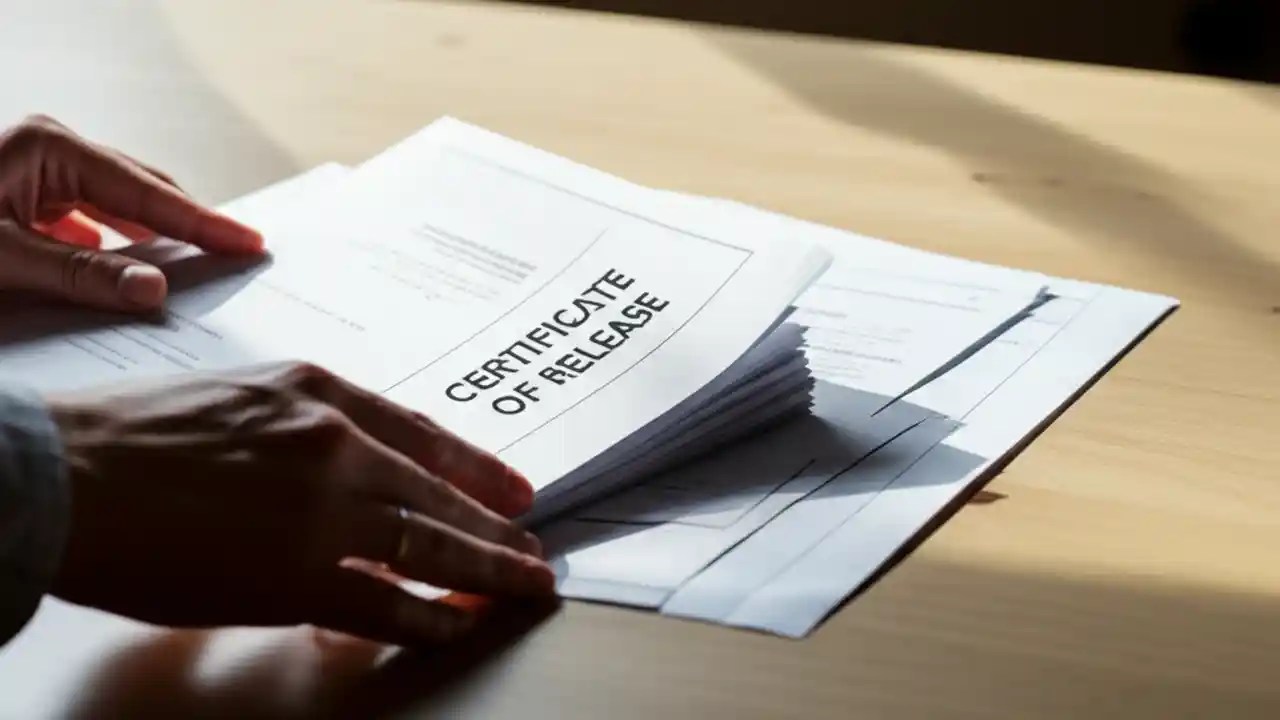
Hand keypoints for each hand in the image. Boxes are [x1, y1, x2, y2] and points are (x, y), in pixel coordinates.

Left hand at [0, 114, 261, 312]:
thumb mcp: (3, 256)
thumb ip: (79, 274)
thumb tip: (154, 290)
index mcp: (48, 147)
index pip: (145, 191)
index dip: (201, 222)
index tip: (248, 242)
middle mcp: (48, 150)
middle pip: (139, 191)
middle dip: (186, 224)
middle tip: (236, 255)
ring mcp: (35, 171)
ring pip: (115, 205)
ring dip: (150, 238)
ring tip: (196, 266)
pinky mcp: (23, 196)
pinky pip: (86, 219)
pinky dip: (112, 247)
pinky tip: (127, 270)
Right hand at [46, 361, 553, 644]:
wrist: (68, 473)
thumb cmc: (133, 432)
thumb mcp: (237, 393)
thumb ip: (303, 422)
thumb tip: (352, 459)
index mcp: (318, 393)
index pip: (424, 434)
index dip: (478, 466)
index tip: (515, 489)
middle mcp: (335, 445)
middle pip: (442, 494)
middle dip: (497, 527)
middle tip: (535, 547)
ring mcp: (323, 513)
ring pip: (431, 547)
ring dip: (486, 572)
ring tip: (522, 585)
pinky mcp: (297, 577)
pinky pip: (385, 606)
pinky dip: (427, 620)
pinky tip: (452, 626)